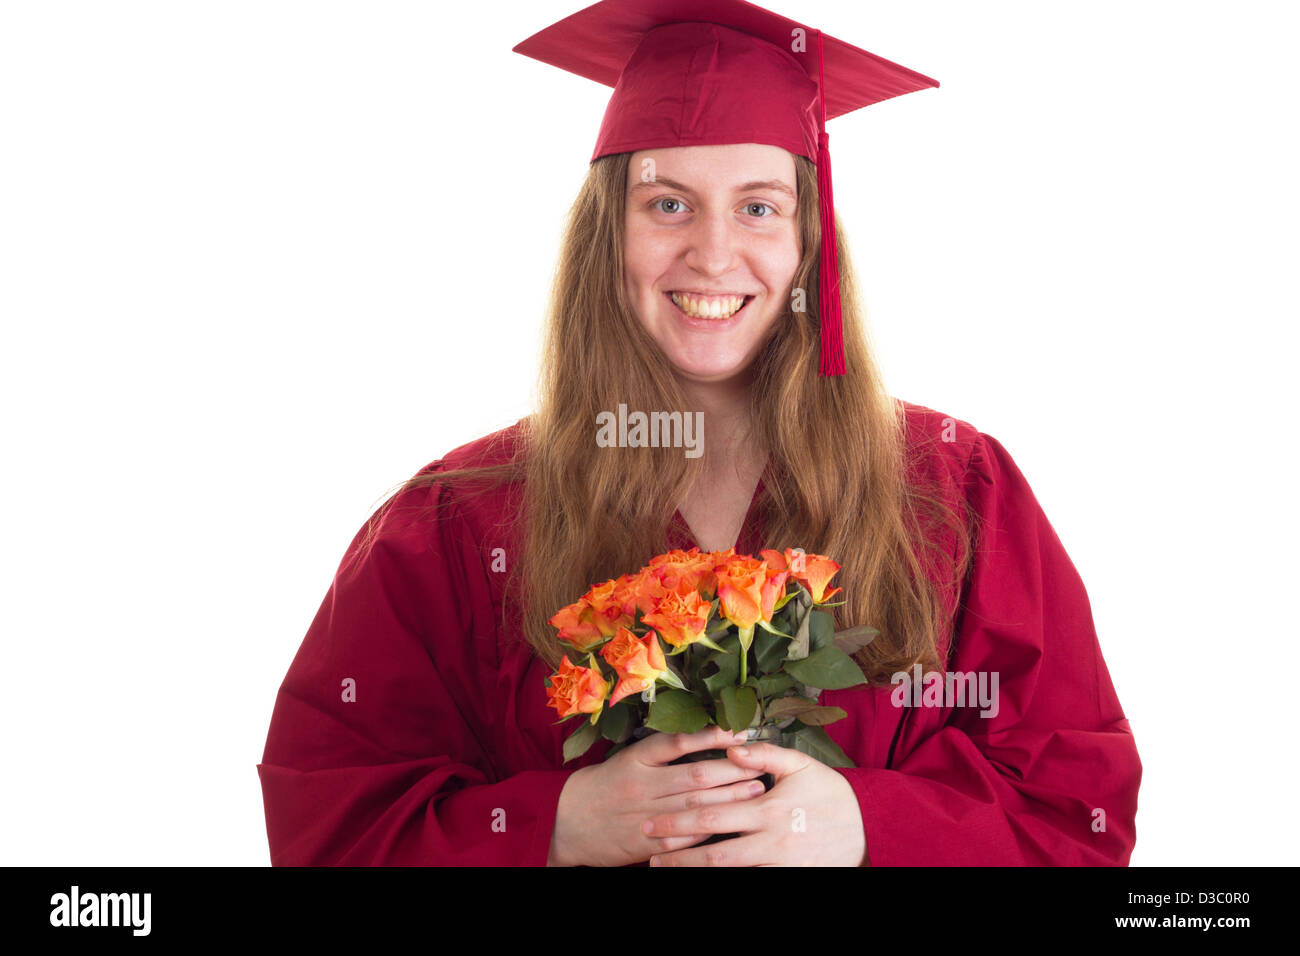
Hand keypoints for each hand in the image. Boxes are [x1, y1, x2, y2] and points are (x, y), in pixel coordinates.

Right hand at [548, 725, 768, 866]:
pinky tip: (730, 824)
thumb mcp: (628, 758)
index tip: (739, 734)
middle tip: (760, 767)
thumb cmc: (606, 785)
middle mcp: (642, 785)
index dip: (712, 737)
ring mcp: (645, 815)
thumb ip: (663, 751)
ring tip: (755, 791)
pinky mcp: (646, 843)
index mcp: (637, 759)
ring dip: (729, 798)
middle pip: (696, 775)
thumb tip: (708, 739)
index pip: (679, 742)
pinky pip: (683, 837)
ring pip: (695, 805)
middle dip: (732, 771)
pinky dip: (708, 830)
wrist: (567, 820)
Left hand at [640, 740, 867, 865]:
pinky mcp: (789, 878)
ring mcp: (780, 865)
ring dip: (693, 870)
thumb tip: (731, 749)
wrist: (870, 828)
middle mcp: (771, 842)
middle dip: (677, 853)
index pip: (713, 817)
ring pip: (728, 872)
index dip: (679, 821)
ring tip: (663, 868)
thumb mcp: (801, 765)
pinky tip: (702, 876)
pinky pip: (750, 881)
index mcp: (769, 809)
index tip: (652, 822)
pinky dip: (725, 879)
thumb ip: (764, 755)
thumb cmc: (831, 793)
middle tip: (647, 850)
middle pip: (713, 852)